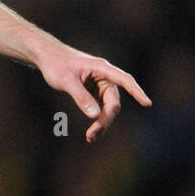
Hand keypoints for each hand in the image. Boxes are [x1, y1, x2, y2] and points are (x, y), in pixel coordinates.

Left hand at [37, 44, 151, 142]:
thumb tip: (95, 115)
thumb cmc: (56, 64)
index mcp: (102, 68)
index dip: (137, 92)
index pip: (125, 80)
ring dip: (102, 122)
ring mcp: (100, 85)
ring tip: (90, 138)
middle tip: (92, 134)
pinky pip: (100, 108)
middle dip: (106, 119)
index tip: (147, 103)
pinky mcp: (94, 92)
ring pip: (108, 107)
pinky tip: (92, 133)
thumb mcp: (66, 80)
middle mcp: (105, 77)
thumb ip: (80, 96)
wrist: (47, 57)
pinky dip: (97, 119)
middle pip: (113, 101)